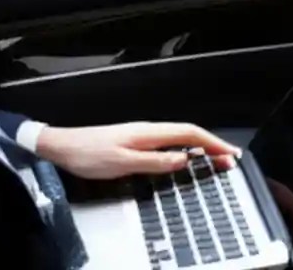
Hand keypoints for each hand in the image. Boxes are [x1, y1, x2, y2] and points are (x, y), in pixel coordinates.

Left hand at [34, 121, 241, 179]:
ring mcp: (142, 134)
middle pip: (188, 134)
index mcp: (148, 133)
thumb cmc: (88, 155)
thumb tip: (183, 160)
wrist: (62, 146)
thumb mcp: (122, 163)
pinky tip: (186, 158)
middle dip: (212, 145)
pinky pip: (168, 142)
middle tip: (230, 161)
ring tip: (215, 160)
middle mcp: (148, 130)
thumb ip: (154, 162)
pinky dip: (184, 149)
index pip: (189, 133)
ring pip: (179, 137)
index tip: (230, 154)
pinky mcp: (135, 141)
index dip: (212, 143)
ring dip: (200, 147)